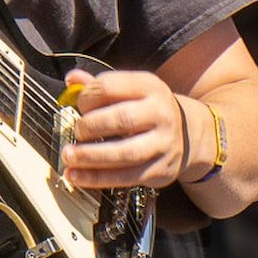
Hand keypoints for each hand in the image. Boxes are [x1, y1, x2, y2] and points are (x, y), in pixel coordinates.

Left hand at [59, 67, 190, 190]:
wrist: (189, 134)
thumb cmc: (149, 110)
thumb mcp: (132, 91)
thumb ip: (100, 86)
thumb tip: (72, 80)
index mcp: (150, 87)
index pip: (112, 87)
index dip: (87, 97)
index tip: (78, 106)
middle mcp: (160, 113)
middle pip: (120, 119)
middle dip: (90, 126)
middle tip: (76, 132)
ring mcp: (162, 143)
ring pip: (124, 153)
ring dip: (90, 156)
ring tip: (69, 156)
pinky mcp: (159, 169)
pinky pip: (125, 177)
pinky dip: (97, 178)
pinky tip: (77, 176)